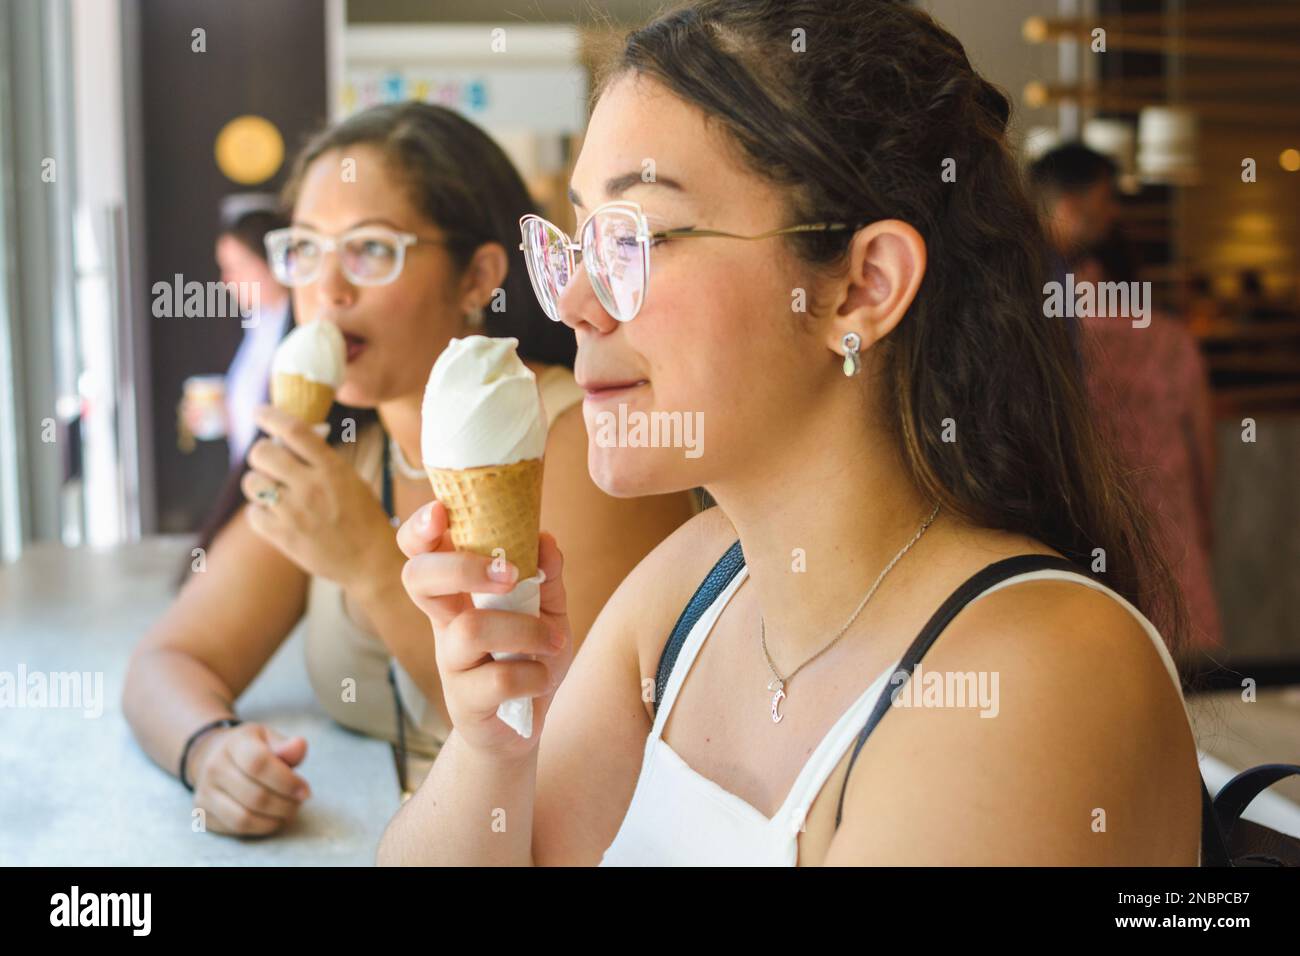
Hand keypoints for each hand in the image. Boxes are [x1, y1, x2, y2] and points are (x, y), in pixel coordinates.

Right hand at [188, 723, 311, 836]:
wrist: (211, 756)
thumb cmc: (250, 748)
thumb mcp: (268, 738)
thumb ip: (286, 746)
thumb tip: (299, 747)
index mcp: (234, 743)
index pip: (259, 764)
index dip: (286, 781)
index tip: (305, 791)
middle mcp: (214, 767)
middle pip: (254, 795)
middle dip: (285, 804)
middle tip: (299, 802)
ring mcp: (205, 792)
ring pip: (243, 818)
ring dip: (273, 820)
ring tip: (288, 811)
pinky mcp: (204, 813)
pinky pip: (235, 829)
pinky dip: (260, 828)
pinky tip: (272, 818)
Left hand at [241, 405, 397, 588]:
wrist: (370, 561)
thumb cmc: (363, 517)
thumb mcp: (351, 480)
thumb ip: (321, 460)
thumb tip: (286, 439)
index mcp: (332, 468)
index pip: (293, 430)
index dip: (270, 416)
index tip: (259, 411)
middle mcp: (311, 487)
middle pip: (262, 452)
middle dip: (261, 453)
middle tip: (269, 461)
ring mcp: (294, 512)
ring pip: (252, 482)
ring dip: (259, 483)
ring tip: (273, 491)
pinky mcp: (283, 536)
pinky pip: (253, 512)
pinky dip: (260, 511)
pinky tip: (276, 515)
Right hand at [397, 501, 574, 760]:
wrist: (525, 726)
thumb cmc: (529, 659)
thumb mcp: (548, 612)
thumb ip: (547, 577)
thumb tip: (545, 538)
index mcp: (459, 594)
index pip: (420, 552)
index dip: (420, 528)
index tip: (441, 510)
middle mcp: (445, 624)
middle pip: (418, 579)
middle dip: (461, 566)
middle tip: (509, 574)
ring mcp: (450, 664)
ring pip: (470, 630)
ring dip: (524, 631)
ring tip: (553, 641)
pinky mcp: (465, 703)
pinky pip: (497, 680)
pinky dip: (534, 675)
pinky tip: (543, 679)